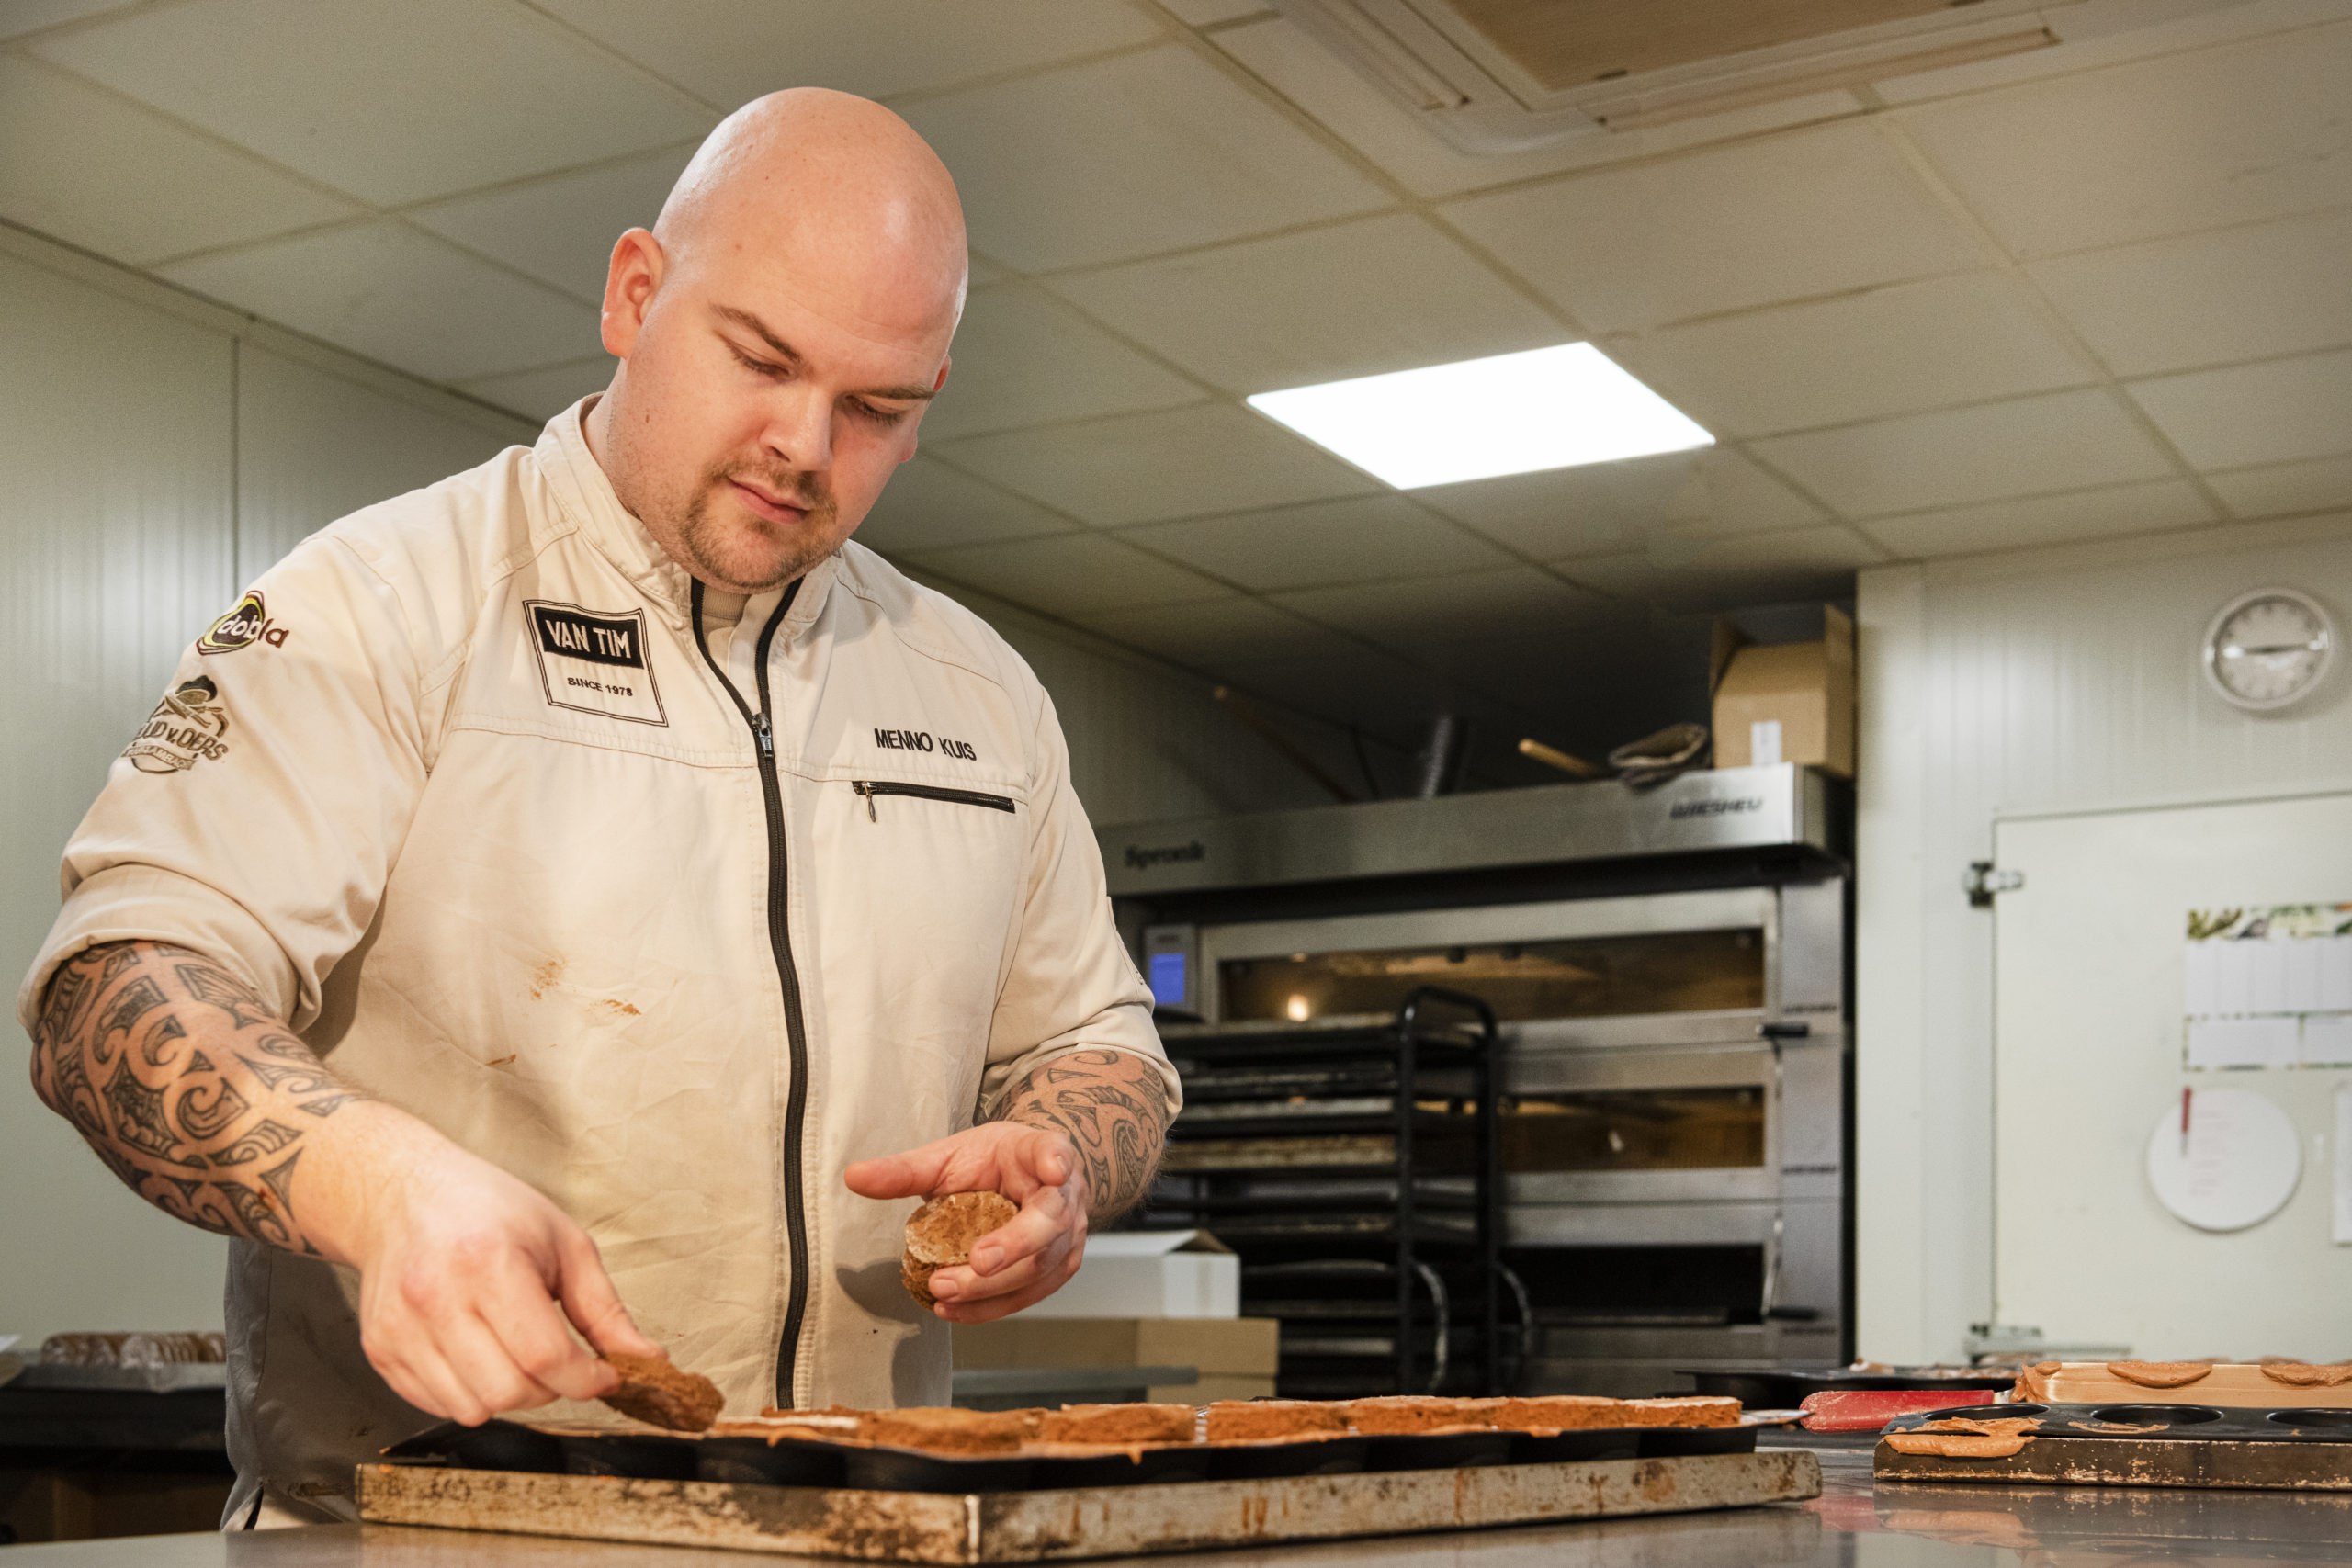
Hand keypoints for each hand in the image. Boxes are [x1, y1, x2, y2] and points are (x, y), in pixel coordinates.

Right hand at [329, 1123, 660, 1424]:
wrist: (405, 1195)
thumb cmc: (489, 1211)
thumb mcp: (564, 1243)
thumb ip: (606, 1309)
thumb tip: (647, 1358)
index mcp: (488, 1261)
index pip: (544, 1355)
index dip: (585, 1379)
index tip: (604, 1375)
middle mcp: (436, 1298)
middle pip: (508, 1391)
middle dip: (549, 1389)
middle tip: (557, 1359)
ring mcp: (401, 1329)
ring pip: (472, 1409)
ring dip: (508, 1395)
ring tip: (514, 1351)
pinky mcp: (380, 1350)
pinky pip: (437, 1405)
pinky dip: (469, 1393)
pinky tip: (478, 1354)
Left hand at [844, 1123, 1088, 1323]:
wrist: (1025, 1180)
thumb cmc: (992, 1163)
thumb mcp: (950, 1156)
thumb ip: (906, 1169)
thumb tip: (854, 1177)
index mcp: (1041, 1153)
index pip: (1055, 1150)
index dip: (1056, 1161)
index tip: (1053, 1168)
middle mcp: (1064, 1196)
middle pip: (1049, 1223)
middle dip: (1013, 1245)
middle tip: (976, 1263)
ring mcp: (1067, 1236)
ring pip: (1039, 1268)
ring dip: (992, 1287)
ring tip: (944, 1292)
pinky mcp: (1058, 1269)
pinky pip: (1029, 1295)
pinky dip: (991, 1307)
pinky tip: (956, 1310)